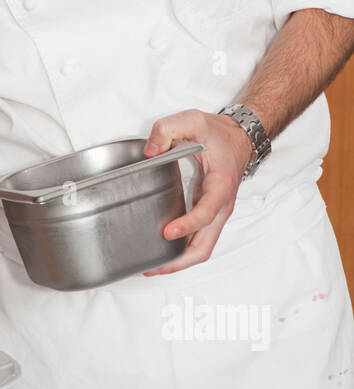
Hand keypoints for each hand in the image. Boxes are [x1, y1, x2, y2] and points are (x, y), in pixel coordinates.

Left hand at [141, 109, 253, 276]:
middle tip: (153, 267)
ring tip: (151, 268)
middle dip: (180, 261)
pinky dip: (181, 252)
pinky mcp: (209, 215)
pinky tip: (161, 253)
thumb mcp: (193, 120)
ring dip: (179, 262)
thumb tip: (150, 151)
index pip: (206, 212)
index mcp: (220, 185)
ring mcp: (216, 214)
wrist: (239, 138)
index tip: (167, 232)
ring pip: (202, 248)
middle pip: (205, 245)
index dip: (187, 225)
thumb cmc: (218, 133)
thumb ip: (168, 129)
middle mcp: (221, 205)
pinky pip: (198, 241)